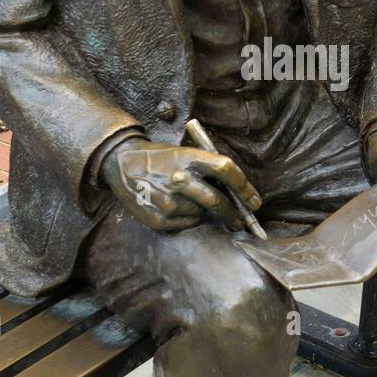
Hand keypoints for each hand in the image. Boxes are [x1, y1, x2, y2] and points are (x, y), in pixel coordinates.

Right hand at [100, 136, 261, 233]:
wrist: (122, 163)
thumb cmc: (160, 158)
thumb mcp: (183, 152)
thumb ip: (207, 169)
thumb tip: (237, 194)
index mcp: (188, 157)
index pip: (225, 169)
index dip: (245, 187)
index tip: (254, 201)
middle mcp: (178, 179)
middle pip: (217, 200)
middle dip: (234, 214)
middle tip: (239, 220)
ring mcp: (167, 201)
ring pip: (202, 214)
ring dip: (205, 213)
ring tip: (193, 203)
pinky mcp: (158, 219)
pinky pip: (187, 224)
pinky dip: (190, 219)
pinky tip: (178, 208)